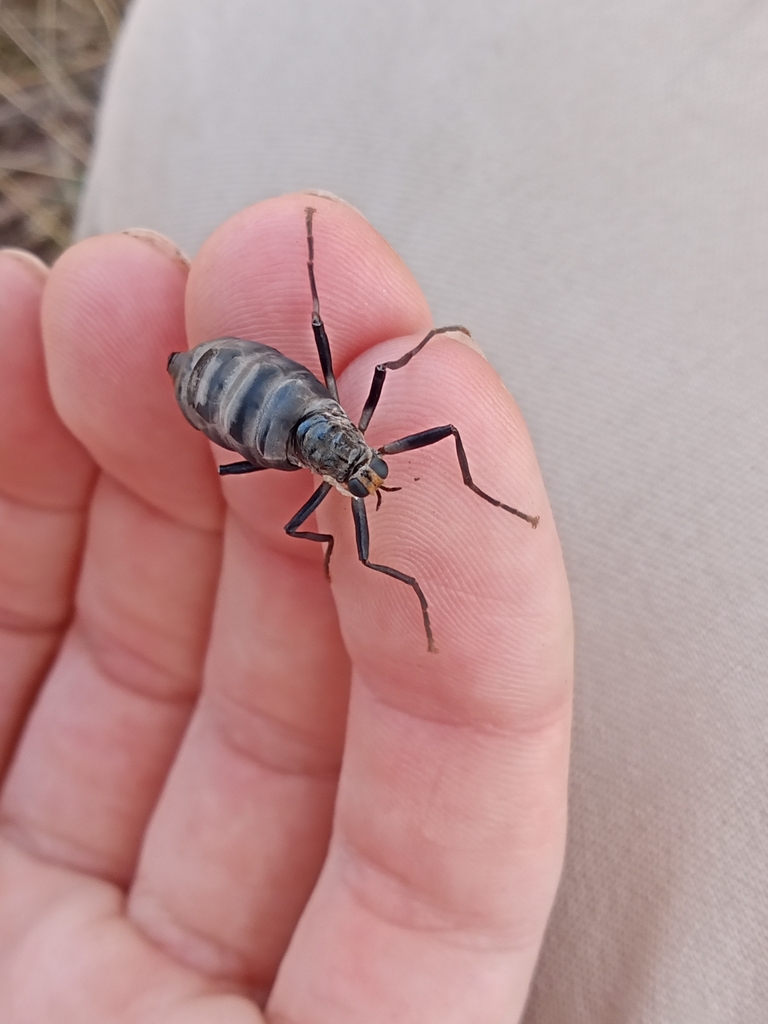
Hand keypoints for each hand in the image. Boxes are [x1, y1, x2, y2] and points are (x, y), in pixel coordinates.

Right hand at [0, 193, 571, 1022]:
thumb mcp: (69, 1013)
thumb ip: (92, 816)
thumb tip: (137, 499)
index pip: (459, 786)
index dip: (460, 567)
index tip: (419, 373)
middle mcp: (209, 1001)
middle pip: (310, 675)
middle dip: (288, 451)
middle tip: (257, 280)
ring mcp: (82, 927)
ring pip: (163, 644)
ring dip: (143, 446)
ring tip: (120, 297)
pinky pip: (26, 656)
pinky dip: (19, 510)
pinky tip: (17, 370)